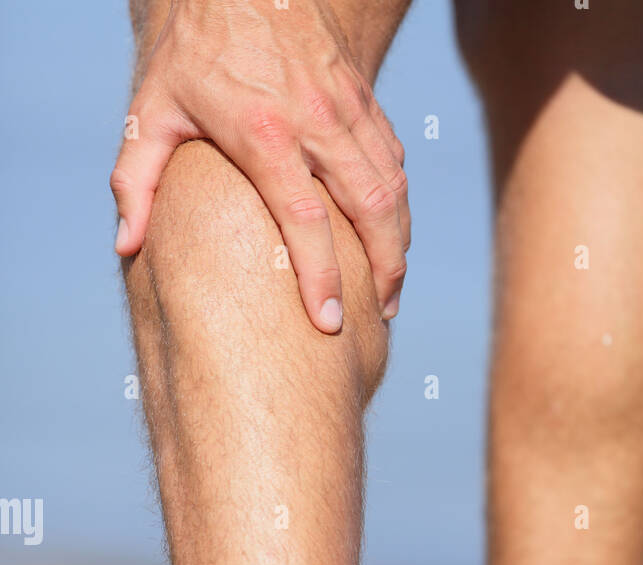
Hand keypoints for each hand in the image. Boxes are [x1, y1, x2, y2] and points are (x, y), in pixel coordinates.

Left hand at [110, 0, 408, 331]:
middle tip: (382, 313)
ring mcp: (345, 107)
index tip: (329, 321)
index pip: (306, 219)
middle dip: (386, 269)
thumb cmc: (190, 49)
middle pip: (371, 209)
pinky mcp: (362, 97)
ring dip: (398, 243)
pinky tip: (388, 233)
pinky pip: (391, 161)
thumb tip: (127, 245)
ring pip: (392, 187)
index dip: (322, 276)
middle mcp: (315, 121)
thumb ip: (136, 181)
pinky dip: (396, 204)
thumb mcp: (150, 110)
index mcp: (264, 132)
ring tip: (392, 286)